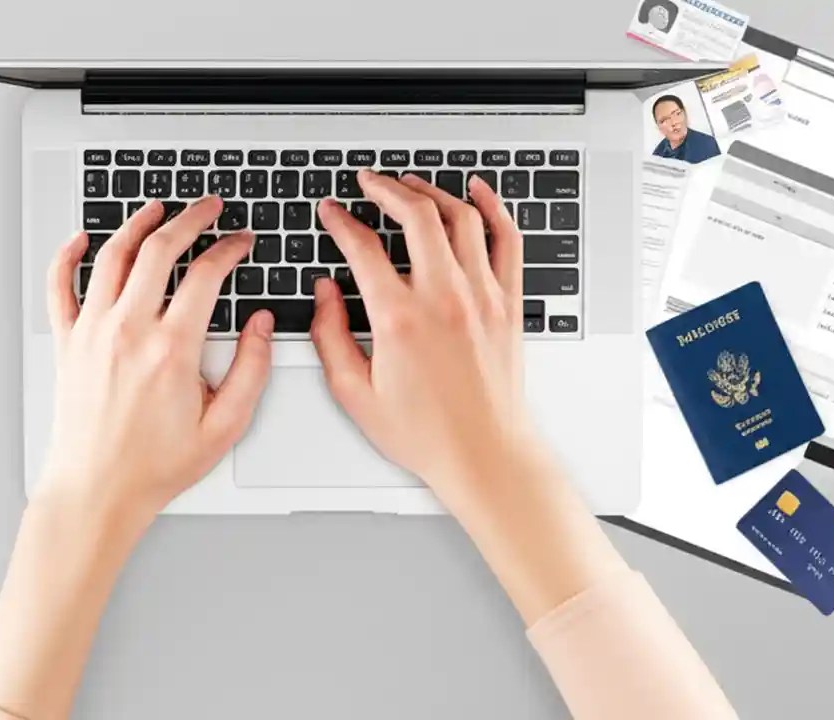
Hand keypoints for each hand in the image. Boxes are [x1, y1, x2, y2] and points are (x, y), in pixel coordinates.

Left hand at [41, 196, 273, 518]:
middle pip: (160, 249)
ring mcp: (93, 332)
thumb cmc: (156, 465)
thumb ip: (252, 370)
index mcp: (172, 349)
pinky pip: (61, 285)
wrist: (97, 491)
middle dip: (190, 218)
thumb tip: (261, 326)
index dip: (230, 248)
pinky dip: (69, 254)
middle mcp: (129, 331)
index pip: (206, 274)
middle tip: (208, 207)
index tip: (241, 241)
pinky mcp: (69, 343)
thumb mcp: (225, 426)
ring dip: (138, 223)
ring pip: (113, 256)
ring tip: (158, 209)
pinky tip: (82, 239)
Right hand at [311, 171, 530, 509]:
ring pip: (460, 218)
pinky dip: (492, 207)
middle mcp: (444, 297)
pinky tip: (477, 191)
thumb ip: (331, 335)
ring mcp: (482, 295)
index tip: (331, 212)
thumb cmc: (425, 432)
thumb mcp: (355, 392)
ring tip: (410, 184)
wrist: (483, 453)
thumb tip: (325, 293)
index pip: (363, 247)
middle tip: (368, 183)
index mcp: (400, 318)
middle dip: (385, 188)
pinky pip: (506, 239)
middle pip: (415, 215)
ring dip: (431, 192)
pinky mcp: (508, 303)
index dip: (340, 221)